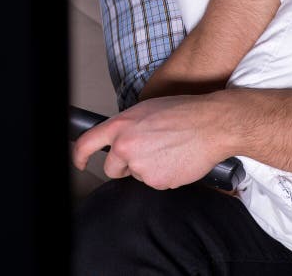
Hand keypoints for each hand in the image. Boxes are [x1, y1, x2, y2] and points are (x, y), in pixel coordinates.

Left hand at [71, 94, 227, 189]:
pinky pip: (155, 182)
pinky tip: (177, 159)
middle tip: (147, 153)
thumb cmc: (186, 112)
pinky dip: (165, 175)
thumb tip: (121, 139)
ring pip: (137, 175)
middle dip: (125, 166)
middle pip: (112, 168)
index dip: (80, 156)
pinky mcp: (156, 181)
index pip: (87, 143)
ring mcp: (140, 166)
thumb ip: (129, 126)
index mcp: (122, 124)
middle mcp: (126, 146)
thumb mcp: (148, 109)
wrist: (212, 124)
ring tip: (170, 150)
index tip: (80, 162)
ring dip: (149, 168)